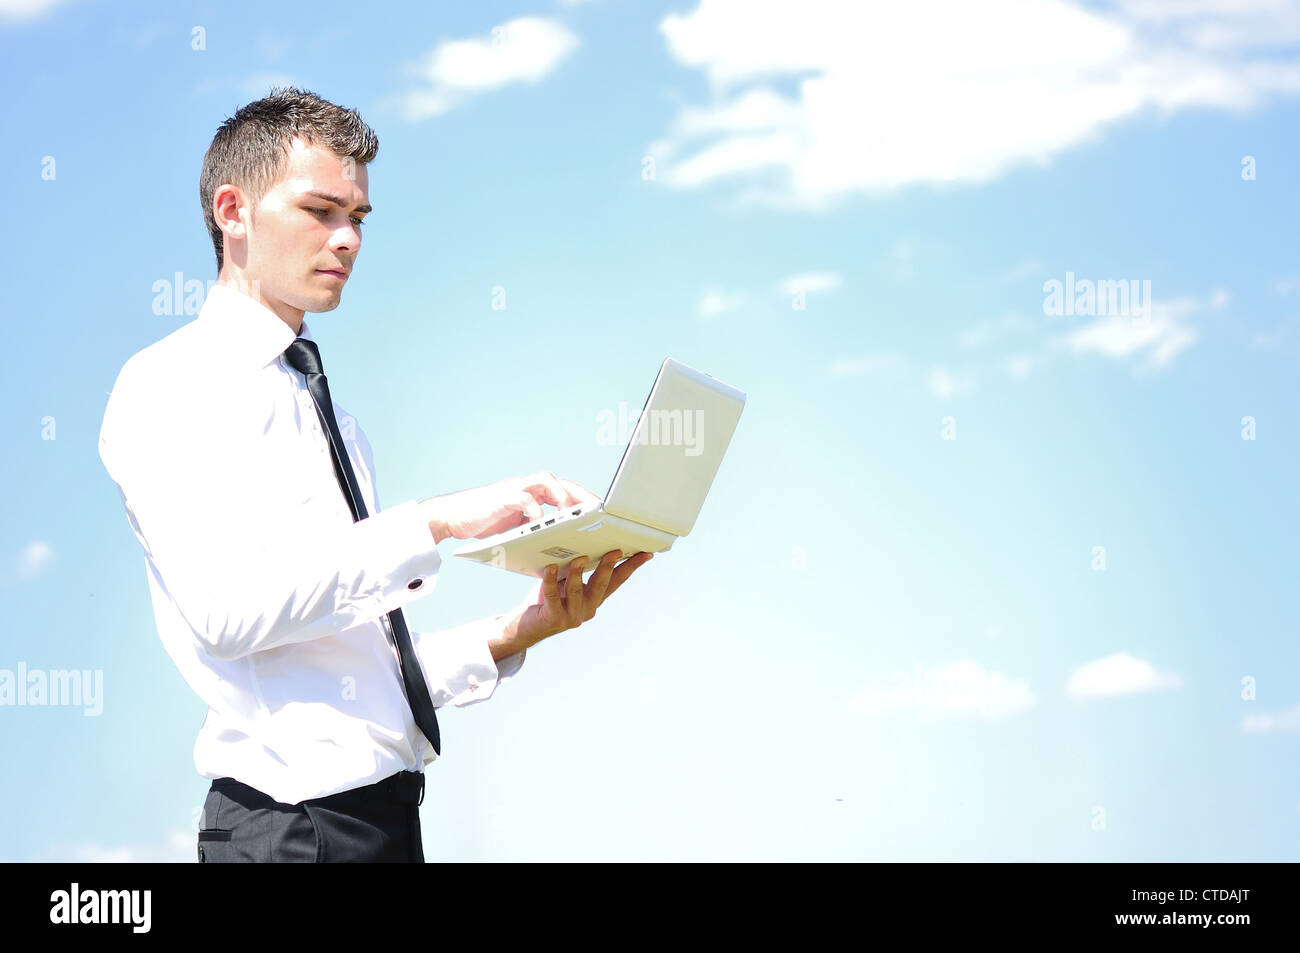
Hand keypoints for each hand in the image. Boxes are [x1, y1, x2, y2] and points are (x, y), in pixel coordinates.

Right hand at [420, 472, 600, 541]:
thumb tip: (569, 547)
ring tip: (578, 513)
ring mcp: (519, 489)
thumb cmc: (492, 524)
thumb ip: (543, 529)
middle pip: (565, 486)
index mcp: (540, 495)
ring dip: (564, 497)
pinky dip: (534, 507)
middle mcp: (532, 488)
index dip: (589, 502)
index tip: (609, 516)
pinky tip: (543, 520)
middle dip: (584, 497)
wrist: (457, 517)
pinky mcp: (504, 496)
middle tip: (602, 512)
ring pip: (548, 485)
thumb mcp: (523, 528)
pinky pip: (524, 498)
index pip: (570, 494)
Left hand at [490, 549, 654, 657]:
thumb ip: (577, 570)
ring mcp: (572, 616)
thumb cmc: (546, 600)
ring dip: (579, 573)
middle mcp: (587, 609)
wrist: (525, 627)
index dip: (631, 567)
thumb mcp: (566, 583)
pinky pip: (552, 596)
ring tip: (580, 558)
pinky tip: (550, 568)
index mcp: (594, 599)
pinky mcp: (553, 618)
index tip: (645, 554)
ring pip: (578, 590)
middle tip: (614, 551)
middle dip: (609, 567)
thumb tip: (585, 546)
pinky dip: (550, 580)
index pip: (617, 581)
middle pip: (602, 585)